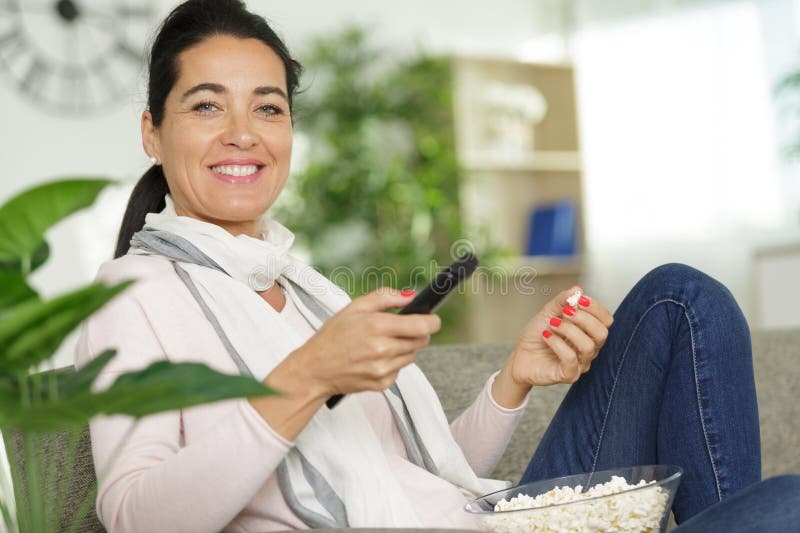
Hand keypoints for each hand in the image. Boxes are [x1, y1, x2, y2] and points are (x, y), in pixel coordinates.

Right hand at [293, 288, 440, 396]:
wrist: (314, 369)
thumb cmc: (332, 336)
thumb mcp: (355, 307)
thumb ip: (385, 297)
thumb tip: (411, 295)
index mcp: (377, 326)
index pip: (422, 325)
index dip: (433, 321)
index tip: (433, 318)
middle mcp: (382, 349)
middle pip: (421, 341)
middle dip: (417, 333)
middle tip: (400, 329)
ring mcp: (383, 369)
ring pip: (411, 355)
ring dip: (404, 348)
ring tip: (381, 344)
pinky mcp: (382, 383)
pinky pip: (400, 370)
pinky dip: (392, 363)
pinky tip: (374, 358)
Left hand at [509, 286, 613, 387]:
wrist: (520, 356)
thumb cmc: (536, 336)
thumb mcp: (548, 313)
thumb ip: (563, 301)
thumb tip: (578, 289)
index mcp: (588, 332)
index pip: (606, 320)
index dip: (595, 307)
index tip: (578, 299)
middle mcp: (589, 348)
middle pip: (602, 333)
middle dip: (583, 318)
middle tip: (565, 312)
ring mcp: (581, 363)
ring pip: (587, 345)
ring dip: (568, 330)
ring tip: (551, 324)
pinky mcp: (569, 375)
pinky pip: (571, 358)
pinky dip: (557, 344)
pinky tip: (546, 336)